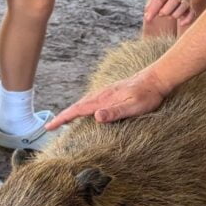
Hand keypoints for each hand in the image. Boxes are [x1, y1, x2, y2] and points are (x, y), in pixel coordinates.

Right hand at [48, 68, 170, 127]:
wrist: (157, 78)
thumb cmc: (147, 95)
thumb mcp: (133, 106)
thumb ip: (115, 111)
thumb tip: (96, 116)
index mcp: (103, 99)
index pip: (78, 110)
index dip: (63, 119)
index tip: (49, 126)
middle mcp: (102, 95)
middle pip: (77, 106)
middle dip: (63, 117)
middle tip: (51, 127)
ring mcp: (107, 93)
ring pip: (84, 103)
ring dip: (73, 112)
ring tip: (65, 121)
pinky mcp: (113, 93)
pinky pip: (93, 101)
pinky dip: (84, 108)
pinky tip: (88, 111)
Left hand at [144, 0, 195, 25]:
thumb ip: (150, 7)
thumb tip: (147, 18)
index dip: (153, 9)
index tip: (148, 19)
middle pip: (174, 0)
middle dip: (167, 9)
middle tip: (161, 14)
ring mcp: (184, 1)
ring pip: (183, 6)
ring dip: (177, 13)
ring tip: (171, 16)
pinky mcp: (190, 8)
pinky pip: (192, 13)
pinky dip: (188, 19)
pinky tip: (181, 24)